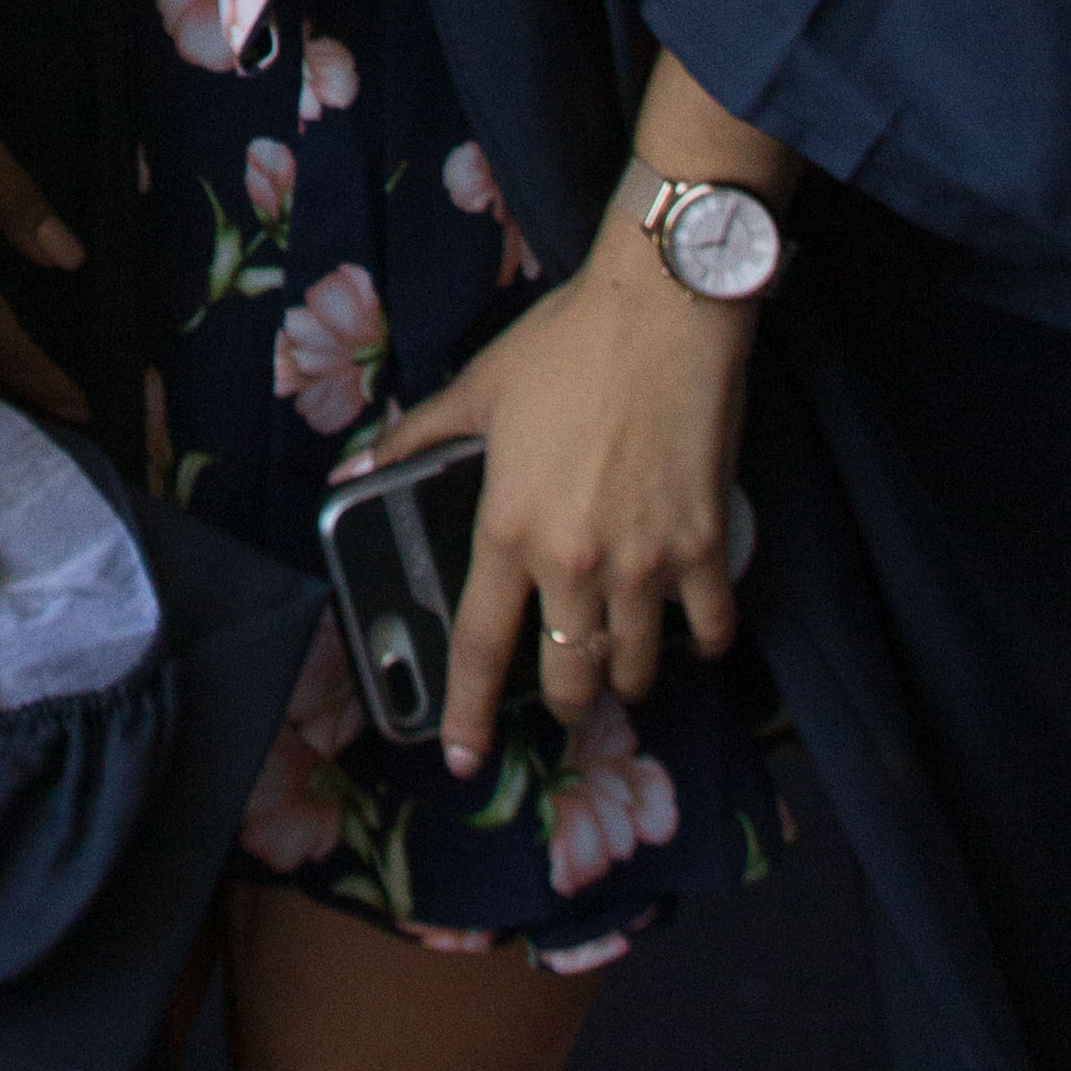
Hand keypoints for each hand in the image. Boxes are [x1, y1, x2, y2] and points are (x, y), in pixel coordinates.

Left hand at [350, 202, 751, 774]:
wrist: (660, 313)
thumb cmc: (562, 347)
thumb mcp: (476, 390)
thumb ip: (416, 438)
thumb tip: (359, 469)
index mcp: (508, 528)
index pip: (480, 645)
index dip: (465, 711)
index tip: (460, 757)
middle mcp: (574, 562)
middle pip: (569, 677)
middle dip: (565, 702)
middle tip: (564, 696)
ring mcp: (645, 562)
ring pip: (637, 666)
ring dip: (629, 678)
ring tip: (624, 665)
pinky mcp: (703, 547)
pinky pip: (711, 627)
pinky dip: (704, 640)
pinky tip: (695, 633)